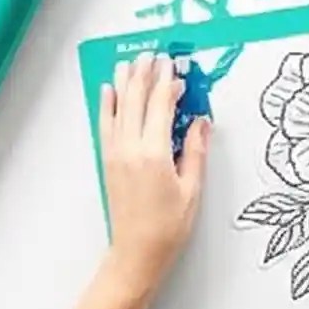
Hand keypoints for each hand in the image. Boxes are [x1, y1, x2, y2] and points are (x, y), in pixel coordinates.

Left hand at [99, 52, 209, 293]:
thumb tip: (202, 121)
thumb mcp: (192, 188)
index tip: (172, 64)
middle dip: (145, 75)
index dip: (167, 82)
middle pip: (137, 101)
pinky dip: (107, 105)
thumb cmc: (169, 226)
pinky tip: (109, 92)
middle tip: (152, 55)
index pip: (161, 107)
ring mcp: (116, 154)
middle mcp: (131, 149)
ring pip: (119, 109)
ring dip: (125, 83)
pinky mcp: (109, 162)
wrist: (137, 253)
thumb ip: (196, 151)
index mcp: (155, 154)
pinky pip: (106, 125)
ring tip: (129, 62)